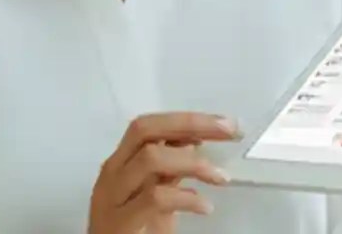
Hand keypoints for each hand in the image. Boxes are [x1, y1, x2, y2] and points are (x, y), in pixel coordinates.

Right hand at [88, 112, 240, 233]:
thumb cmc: (134, 230)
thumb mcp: (154, 193)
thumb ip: (169, 169)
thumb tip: (195, 142)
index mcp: (121, 161)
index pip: (150, 125)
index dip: (187, 119)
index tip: (224, 123)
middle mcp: (113, 172)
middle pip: (145, 129)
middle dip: (190, 124)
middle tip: (229, 130)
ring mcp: (112, 196)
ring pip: (150, 158)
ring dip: (193, 163)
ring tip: (221, 177)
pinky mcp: (120, 222)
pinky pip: (156, 198)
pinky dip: (187, 198)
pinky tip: (205, 207)